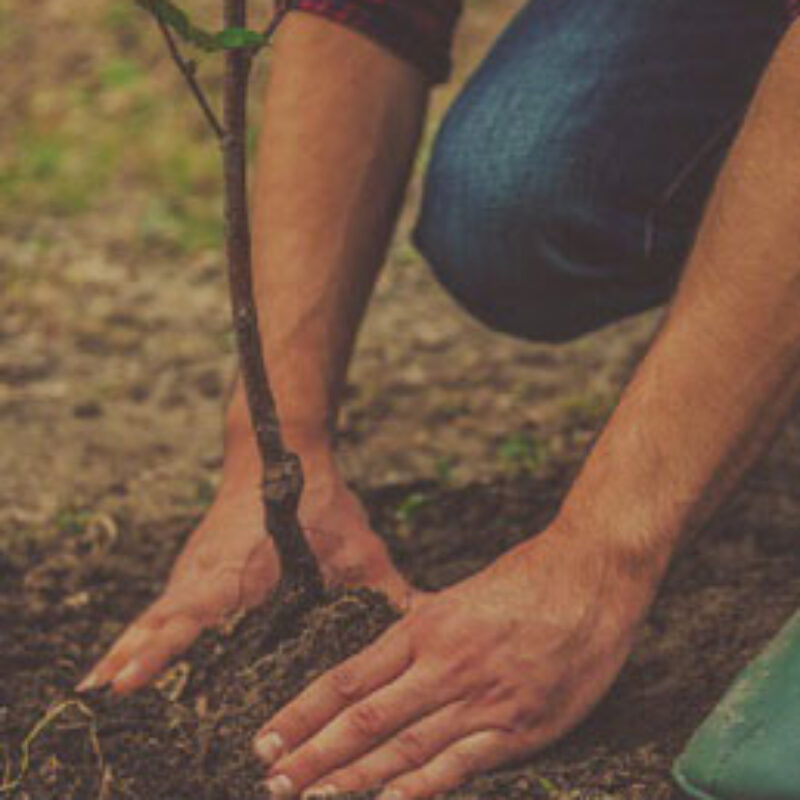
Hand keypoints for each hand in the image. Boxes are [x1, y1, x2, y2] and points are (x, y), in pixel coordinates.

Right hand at [79, 443, 411, 695]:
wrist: (278, 448)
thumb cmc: (322, 499)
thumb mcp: (360, 547)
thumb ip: (388, 592)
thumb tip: (431, 625)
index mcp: (244, 567)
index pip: (196, 610)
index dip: (163, 646)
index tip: (128, 679)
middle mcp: (209, 571)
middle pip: (162, 619)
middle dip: (133, 658)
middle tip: (101, 703)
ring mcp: (196, 569)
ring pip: (156, 614)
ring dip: (126, 649)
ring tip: (96, 694)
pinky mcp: (194, 570)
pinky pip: (163, 607)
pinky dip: (139, 634)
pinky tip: (120, 666)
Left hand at [253, 526, 652, 798]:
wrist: (590, 574)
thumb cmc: (525, 579)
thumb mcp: (460, 595)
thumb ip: (423, 626)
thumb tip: (387, 646)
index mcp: (424, 628)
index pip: (348, 678)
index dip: (303, 712)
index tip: (267, 737)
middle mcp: (442, 664)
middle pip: (364, 717)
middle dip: (313, 753)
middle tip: (271, 781)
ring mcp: (480, 698)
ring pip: (403, 746)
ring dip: (352, 777)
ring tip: (310, 798)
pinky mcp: (520, 726)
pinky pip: (462, 763)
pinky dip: (421, 787)